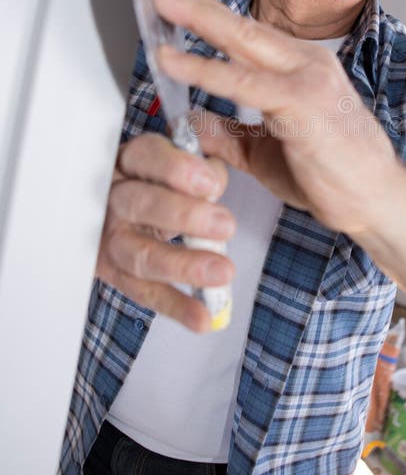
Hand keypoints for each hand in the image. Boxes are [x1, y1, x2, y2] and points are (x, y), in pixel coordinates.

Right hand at [96, 133, 234, 330]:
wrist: (124, 213)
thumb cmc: (164, 184)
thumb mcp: (184, 167)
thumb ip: (203, 172)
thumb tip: (214, 186)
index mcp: (130, 162)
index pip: (146, 157)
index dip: (177, 170)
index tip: (210, 184)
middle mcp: (113, 198)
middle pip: (140, 204)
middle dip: (185, 216)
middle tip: (226, 226)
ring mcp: (109, 238)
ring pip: (139, 254)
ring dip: (183, 266)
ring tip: (222, 272)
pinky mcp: (113, 273)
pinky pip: (143, 292)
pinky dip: (175, 307)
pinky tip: (203, 317)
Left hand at [153, 0, 398, 236]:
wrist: (377, 201)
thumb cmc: (332, 174)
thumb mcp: (266, 153)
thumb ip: (230, 135)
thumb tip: (192, 122)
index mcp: (300, 69)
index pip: (245, 36)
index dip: (205, 19)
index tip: (171, 4)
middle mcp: (306, 64)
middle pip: (241, 26)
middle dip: (194, 4)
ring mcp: (308, 79)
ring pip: (241, 42)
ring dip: (196, 20)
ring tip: (158, 3)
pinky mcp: (304, 103)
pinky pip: (244, 84)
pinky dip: (205, 71)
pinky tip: (173, 62)